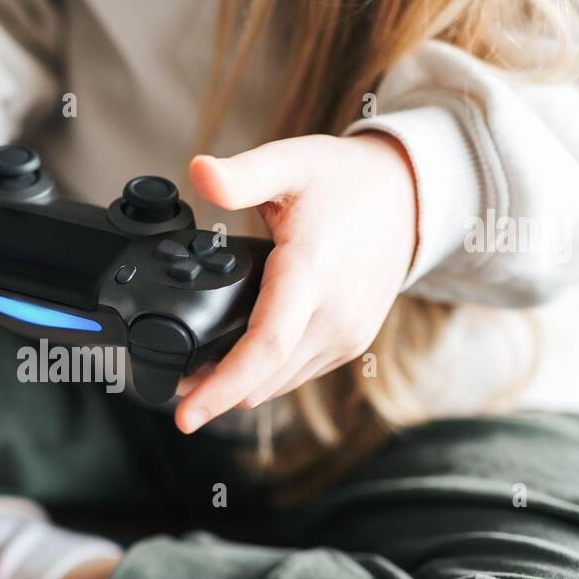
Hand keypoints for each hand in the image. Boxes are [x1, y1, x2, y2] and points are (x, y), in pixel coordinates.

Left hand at [174, 132, 417, 433]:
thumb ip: (242, 174)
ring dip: (238, 388)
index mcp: (313, 274)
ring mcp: (347, 335)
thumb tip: (198, 170)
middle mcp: (335, 316)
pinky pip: (297, 374)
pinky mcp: (351, 344)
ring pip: (279, 383)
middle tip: (170, 385)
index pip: (265, 346)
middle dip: (214, 393)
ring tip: (195, 376)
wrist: (409, 197)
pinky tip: (237, 363)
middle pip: (264, 377)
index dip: (222, 386)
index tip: (185, 415)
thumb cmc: (344, 180)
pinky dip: (264, 377)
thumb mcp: (291, 162)